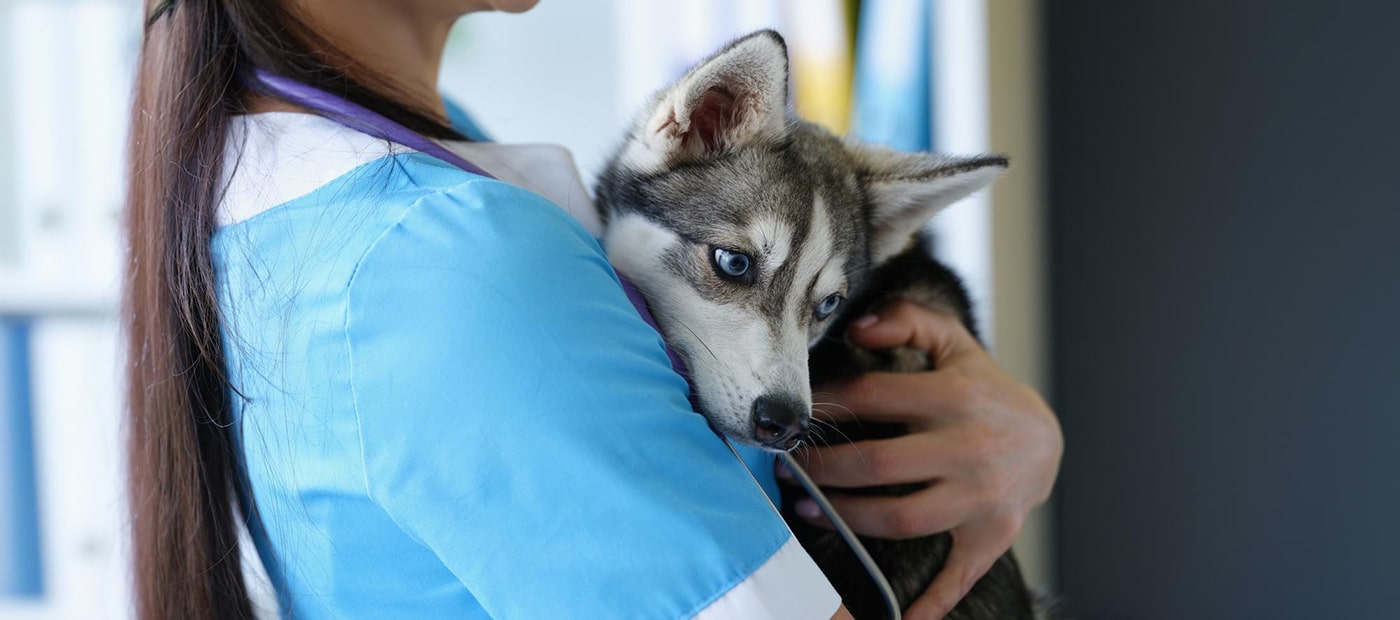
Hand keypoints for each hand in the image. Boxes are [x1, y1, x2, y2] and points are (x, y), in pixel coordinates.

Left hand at [787, 300, 1062, 618]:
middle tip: (788, 469)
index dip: (825, 405)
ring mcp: (980, 498)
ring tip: (809, 509)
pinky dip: (929, 603)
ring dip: (846, 519)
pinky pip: (956, 575)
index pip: (873, 398)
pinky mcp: (990, 536)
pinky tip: (897, 616)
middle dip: (823, 469)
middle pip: (877, 464)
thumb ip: (906, 322)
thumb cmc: (984, 391)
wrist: (1048, 440)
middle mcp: (969, 449)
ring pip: (900, 517)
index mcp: (956, 397)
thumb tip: (857, 328)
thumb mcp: (953, 345)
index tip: (793, 416)